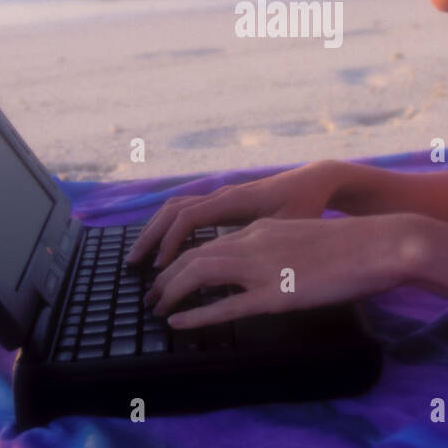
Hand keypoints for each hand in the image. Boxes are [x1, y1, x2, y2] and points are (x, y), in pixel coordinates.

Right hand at [126, 160, 341, 267]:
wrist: (315, 181)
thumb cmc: (305, 205)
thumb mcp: (290, 225)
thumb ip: (266, 241)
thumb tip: (243, 263)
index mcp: (234, 200)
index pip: (188, 216)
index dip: (171, 241)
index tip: (160, 267)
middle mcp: (221, 195)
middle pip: (172, 210)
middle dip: (150, 236)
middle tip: (132, 264)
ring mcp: (220, 197)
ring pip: (175, 208)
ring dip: (155, 231)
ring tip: (140, 257)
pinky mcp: (223, 203)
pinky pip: (186, 211)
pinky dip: (168, 227)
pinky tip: (163, 247)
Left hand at [142, 213, 430, 328]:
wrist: (381, 244)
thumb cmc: (352, 246)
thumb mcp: (304, 239)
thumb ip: (280, 250)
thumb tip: (268, 270)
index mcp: (262, 228)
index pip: (209, 242)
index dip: (182, 261)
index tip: (169, 277)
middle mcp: (255, 242)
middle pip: (194, 255)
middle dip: (166, 277)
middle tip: (151, 297)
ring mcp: (264, 267)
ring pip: (200, 273)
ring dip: (172, 291)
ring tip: (157, 308)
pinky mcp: (277, 293)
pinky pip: (226, 305)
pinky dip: (197, 314)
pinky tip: (178, 322)